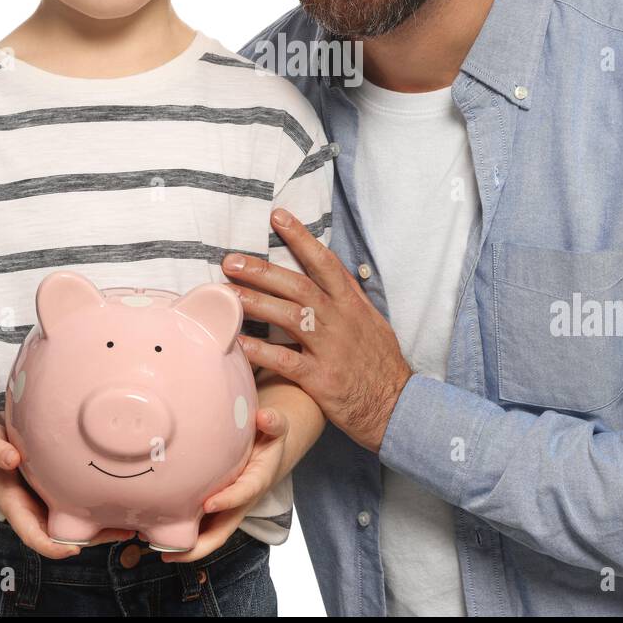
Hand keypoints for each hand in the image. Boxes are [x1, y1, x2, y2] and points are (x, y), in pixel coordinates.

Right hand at [0, 421, 136, 557]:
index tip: (73, 550)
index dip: (52, 546)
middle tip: (121, 535)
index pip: (32, 535)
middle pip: (62, 536)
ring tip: (132, 525)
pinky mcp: (58, 492)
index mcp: (16, 506)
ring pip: (75, 525)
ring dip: (101, 528)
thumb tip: (11, 458)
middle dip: (91, 540)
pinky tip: (120, 503)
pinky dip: (98, 509)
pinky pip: (79, 506)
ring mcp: (47, 503)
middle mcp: (34, 510)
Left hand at [158, 406, 289, 562]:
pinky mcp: (214, 510)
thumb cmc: (268, 442)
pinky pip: (197, 526)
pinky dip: (179, 533)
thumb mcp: (276, 429)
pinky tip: (153, 530)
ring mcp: (225, 510)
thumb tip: (264, 416)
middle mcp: (239, 503)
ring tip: (154, 546)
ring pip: (206, 535)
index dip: (228, 500)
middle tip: (171, 551)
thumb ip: (273, 422)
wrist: (269, 456)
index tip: (209, 503)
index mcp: (256, 482)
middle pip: (222, 532)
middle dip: (199, 546)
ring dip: (183, 546)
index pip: (243, 494)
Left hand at [222, 208, 413, 452]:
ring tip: (226, 293)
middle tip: (231, 260)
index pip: (324, 261)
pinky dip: (260, 350)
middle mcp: (340, 319)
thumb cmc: (380, 363)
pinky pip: (284, 360)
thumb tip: (329, 272)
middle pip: (297, 285)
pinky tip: (237, 342)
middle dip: (263, 270)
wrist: (397, 406)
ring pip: (288, 316)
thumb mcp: (371, 321)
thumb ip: (347, 297)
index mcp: (351, 303)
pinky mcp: (321, 378)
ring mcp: (330, 348)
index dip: (300, 237)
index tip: (278, 216)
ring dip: (254, 302)